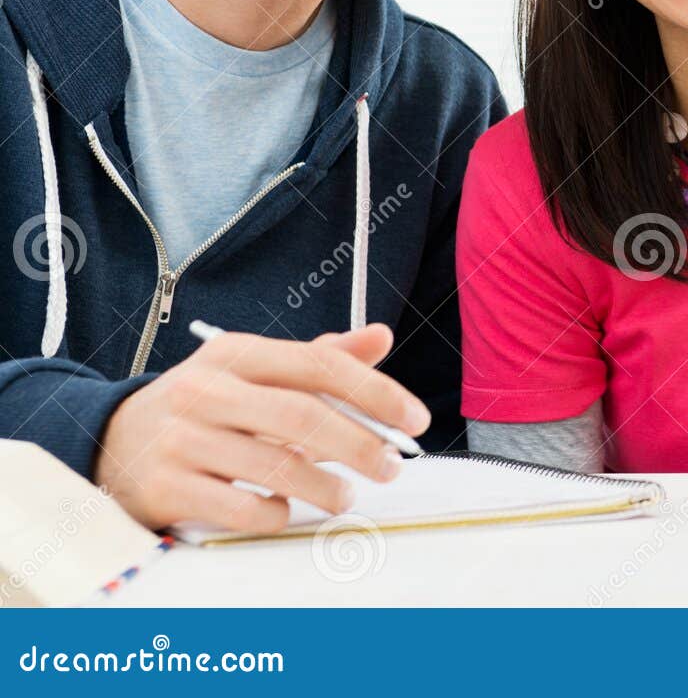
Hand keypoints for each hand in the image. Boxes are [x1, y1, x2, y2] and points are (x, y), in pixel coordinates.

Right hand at [95, 323, 428, 532]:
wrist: (110, 440)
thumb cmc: (204, 405)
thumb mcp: (252, 369)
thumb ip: (319, 358)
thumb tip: (381, 337)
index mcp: (235, 353)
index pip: (320, 365)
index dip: (377, 393)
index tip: (415, 421)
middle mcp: (205, 390)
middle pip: (302, 417)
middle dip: (360, 445)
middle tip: (391, 467)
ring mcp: (182, 439)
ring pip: (276, 467)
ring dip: (326, 487)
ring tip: (345, 496)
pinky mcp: (165, 487)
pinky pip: (241, 508)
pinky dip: (277, 513)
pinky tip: (286, 509)